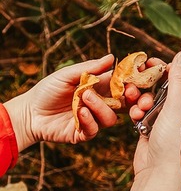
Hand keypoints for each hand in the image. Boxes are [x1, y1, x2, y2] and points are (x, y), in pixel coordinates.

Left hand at [3, 55, 158, 150]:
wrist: (29, 112)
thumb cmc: (47, 91)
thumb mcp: (66, 75)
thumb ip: (90, 68)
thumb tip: (112, 57)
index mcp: (100, 88)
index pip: (124, 86)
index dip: (135, 82)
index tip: (142, 74)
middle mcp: (101, 104)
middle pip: (127, 105)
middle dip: (134, 101)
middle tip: (129, 94)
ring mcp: (94, 120)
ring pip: (112, 118)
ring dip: (101, 107)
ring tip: (84, 98)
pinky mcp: (85, 133)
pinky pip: (95, 129)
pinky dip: (89, 119)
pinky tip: (78, 113)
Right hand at [118, 51, 180, 190]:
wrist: (156, 172)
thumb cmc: (173, 144)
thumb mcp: (177, 106)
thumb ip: (179, 80)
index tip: (177, 58)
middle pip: (173, 84)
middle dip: (158, 80)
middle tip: (148, 73)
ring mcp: (167, 119)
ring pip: (154, 96)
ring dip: (145, 97)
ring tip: (143, 106)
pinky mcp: (151, 126)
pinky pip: (143, 110)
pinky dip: (138, 111)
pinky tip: (137, 117)